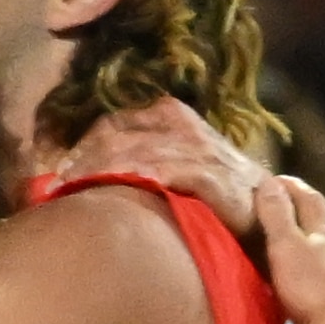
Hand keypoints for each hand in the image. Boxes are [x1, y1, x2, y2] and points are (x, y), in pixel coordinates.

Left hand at [54, 95, 267, 226]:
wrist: (270, 209)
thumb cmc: (218, 192)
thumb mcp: (179, 164)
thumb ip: (146, 160)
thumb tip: (96, 174)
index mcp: (170, 114)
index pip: (113, 122)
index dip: (81, 144)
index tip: (57, 168)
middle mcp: (180, 124)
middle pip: (115, 135)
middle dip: (81, 158)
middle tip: (54, 184)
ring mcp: (195, 148)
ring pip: (132, 152)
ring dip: (97, 170)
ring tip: (70, 190)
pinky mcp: (208, 173)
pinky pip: (162, 171)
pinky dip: (134, 178)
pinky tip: (111, 189)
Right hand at [256, 177, 324, 323]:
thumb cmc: (313, 290)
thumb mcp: (287, 247)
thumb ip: (278, 216)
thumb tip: (270, 183)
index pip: (310, 201)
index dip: (292, 188)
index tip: (276, 181)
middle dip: (308, 217)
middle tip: (288, 212)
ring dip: (318, 252)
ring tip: (301, 256)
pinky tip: (319, 295)